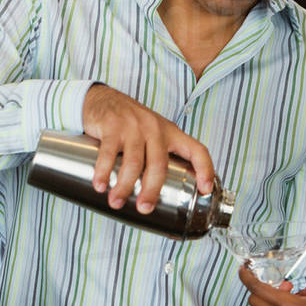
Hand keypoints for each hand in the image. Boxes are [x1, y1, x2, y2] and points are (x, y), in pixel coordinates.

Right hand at [81, 84, 214, 212]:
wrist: (103, 97)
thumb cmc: (132, 123)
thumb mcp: (154, 134)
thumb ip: (160, 156)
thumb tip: (164, 194)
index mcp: (171, 133)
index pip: (196, 149)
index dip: (205, 169)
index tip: (205, 189)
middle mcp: (155, 129)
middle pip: (159, 164)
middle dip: (152, 190)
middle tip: (145, 208)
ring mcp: (133, 126)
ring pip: (134, 162)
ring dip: (124, 186)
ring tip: (116, 202)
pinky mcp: (112, 126)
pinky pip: (109, 153)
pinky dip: (104, 172)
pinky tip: (100, 185)